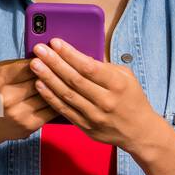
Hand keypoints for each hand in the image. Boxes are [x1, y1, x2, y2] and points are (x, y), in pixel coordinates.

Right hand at [0, 57, 56, 152]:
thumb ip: (18, 65)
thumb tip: (45, 57)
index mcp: (0, 79)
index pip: (29, 66)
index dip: (44, 60)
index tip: (53, 56)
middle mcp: (8, 97)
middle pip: (41, 80)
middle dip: (53, 73)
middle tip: (63, 67)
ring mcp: (18, 113)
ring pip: (49, 94)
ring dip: (59, 87)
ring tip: (66, 80)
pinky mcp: (29, 125)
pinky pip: (51, 110)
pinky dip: (59, 101)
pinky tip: (63, 95)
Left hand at [29, 38, 163, 153]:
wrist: (139, 131)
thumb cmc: (131, 98)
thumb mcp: (126, 76)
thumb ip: (104, 66)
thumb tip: (78, 55)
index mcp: (118, 85)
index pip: (89, 67)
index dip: (70, 54)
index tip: (55, 42)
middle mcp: (106, 101)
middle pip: (74, 80)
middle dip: (54, 62)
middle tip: (39, 50)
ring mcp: (95, 116)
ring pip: (66, 95)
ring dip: (48, 78)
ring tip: (35, 64)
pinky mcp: (86, 127)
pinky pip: (64, 111)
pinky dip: (50, 97)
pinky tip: (39, 85)